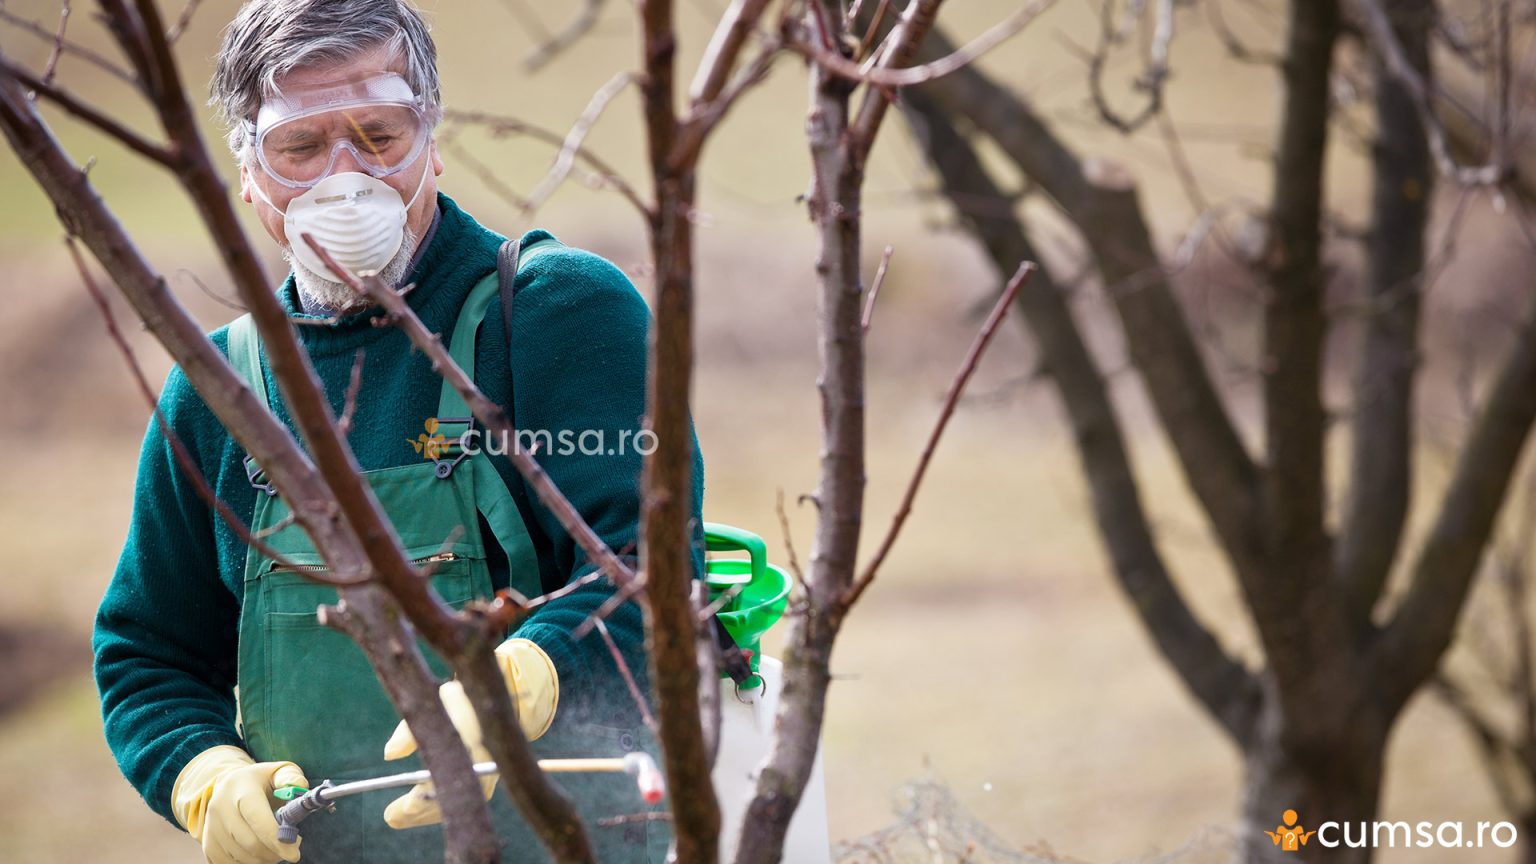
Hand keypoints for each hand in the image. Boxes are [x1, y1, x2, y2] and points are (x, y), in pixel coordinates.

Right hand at [172, 745, 306, 863]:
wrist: (230, 787)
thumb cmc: (261, 782)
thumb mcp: (278, 771)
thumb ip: (291, 777)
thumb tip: (300, 787)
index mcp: (241, 789)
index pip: (258, 819)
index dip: (277, 839)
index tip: (295, 854)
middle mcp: (221, 808)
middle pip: (250, 843)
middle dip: (274, 853)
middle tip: (289, 850)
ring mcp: (211, 827)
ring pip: (240, 857)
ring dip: (262, 859)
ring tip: (274, 849)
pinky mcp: (207, 844)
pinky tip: (258, 854)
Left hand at [381, 638, 557, 828]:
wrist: (500, 699)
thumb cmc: (463, 699)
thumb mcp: (434, 705)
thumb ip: (409, 732)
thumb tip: (389, 754)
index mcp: (465, 752)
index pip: (437, 789)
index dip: (416, 803)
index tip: (399, 809)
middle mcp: (479, 769)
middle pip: (447, 802)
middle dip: (418, 813)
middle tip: (393, 818)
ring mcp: (488, 776)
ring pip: (457, 802)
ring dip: (430, 811)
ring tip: (406, 813)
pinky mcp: (491, 776)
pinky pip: (466, 797)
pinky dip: (446, 801)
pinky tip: (430, 801)